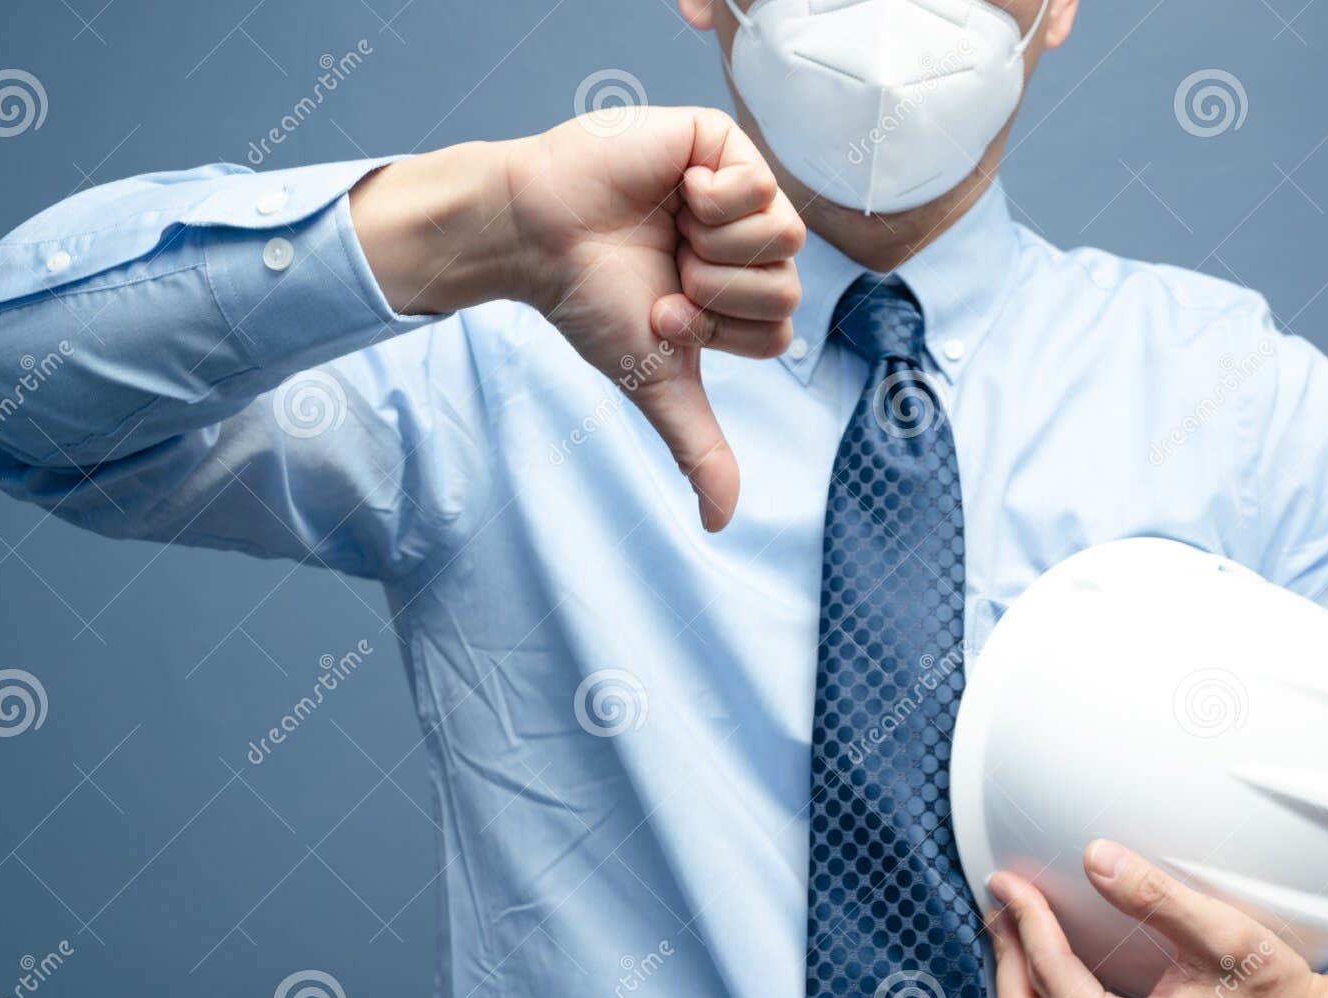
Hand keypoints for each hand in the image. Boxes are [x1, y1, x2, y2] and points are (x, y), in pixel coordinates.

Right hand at [350, 110, 804, 531]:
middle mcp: (747, 246)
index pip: (780, 329)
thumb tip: (720, 524)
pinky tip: (676, 190)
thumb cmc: (590, 301)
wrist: (538, 236)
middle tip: (665, 274)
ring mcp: (740, 193)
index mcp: (739, 295)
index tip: (663, 315)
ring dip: (714, 248)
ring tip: (669, 232)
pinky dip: (713, 199)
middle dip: (717, 293)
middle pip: (789, 287)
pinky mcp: (723, 144)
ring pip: (786, 238)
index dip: (721, 332)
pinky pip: (762, 182)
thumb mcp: (656, 382)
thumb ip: (697, 447)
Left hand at [985, 840, 1327, 997]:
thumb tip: (1095, 857)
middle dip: (1006, 951)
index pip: (1052, 973)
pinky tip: (1044, 972)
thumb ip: (1158, 897)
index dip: (1024, 919)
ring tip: (1012, 931)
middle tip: (1000, 902)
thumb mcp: (1225, 937)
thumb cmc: (1272, 997)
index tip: (1006, 882)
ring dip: (1016, 982)